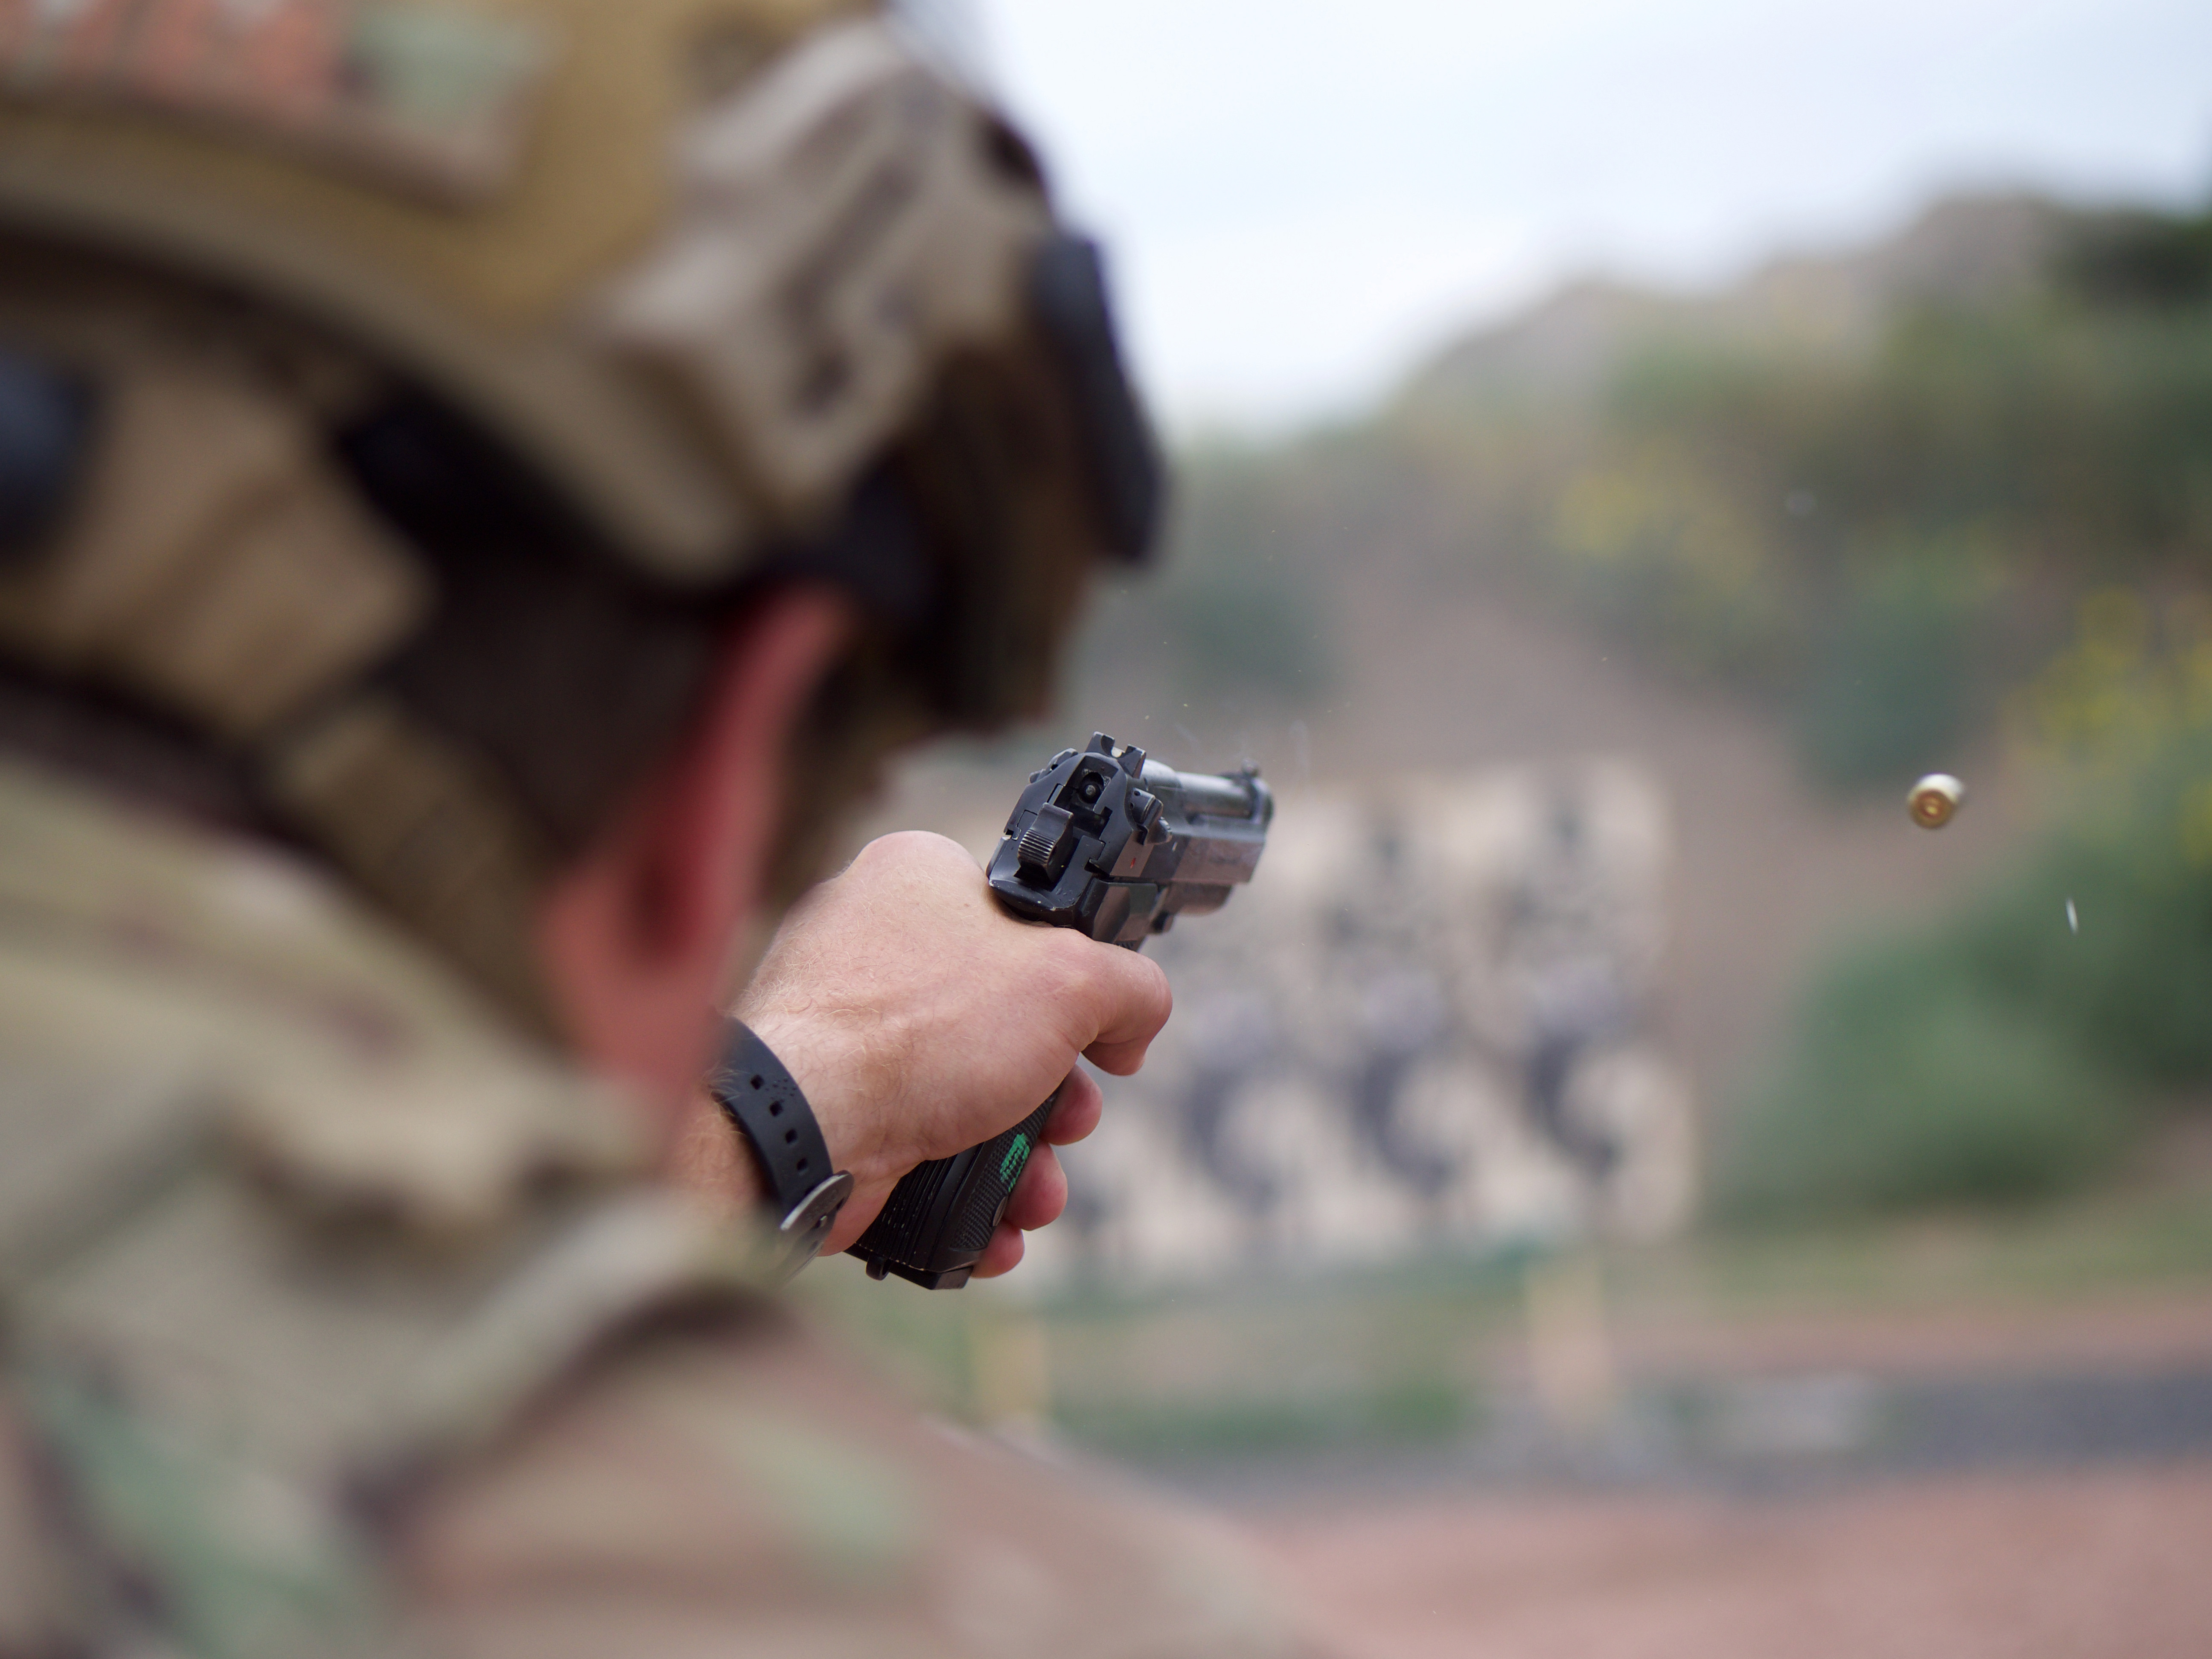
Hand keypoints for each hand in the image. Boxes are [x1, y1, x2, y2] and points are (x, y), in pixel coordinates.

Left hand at [724, 830, 1171, 1275]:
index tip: (1105, 1033)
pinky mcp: (837, 1107)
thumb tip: (1137, 1015)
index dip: (1079, 978)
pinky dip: (968, 1191)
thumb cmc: (915, 1032)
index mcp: (919, 880)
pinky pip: (924, 1147)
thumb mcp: (1070, 982)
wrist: (802, 1131)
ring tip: (1037, 1195)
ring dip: (1025, 1159)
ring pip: (972, 1097)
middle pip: (1008, 1023)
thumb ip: (1130, 986)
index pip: (1025, 916)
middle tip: (1072, 1120)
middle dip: (1057, 1095)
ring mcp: (850, 1032)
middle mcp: (875, 946)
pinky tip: (996, 1226)